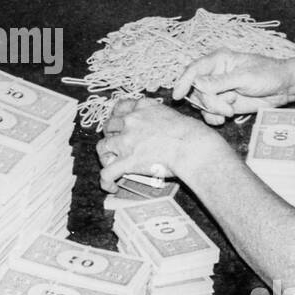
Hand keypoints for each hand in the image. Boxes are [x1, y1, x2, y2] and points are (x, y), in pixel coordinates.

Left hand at [96, 98, 228, 191]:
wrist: (192, 146)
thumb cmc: (191, 133)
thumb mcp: (172, 116)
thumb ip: (158, 119)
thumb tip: (160, 132)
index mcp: (142, 107)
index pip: (120, 107)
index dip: (116, 116)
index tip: (118, 124)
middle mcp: (131, 121)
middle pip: (108, 126)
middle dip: (110, 136)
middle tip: (117, 146)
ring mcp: (126, 141)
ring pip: (102, 147)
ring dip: (105, 157)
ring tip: (112, 165)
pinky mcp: (127, 161)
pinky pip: (107, 173)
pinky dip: (106, 182)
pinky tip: (111, 187)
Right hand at [171, 50, 293, 124]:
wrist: (283, 88)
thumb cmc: (268, 74)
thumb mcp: (245, 77)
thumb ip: (221, 82)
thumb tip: (198, 84)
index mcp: (218, 60)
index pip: (194, 69)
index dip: (183, 81)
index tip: (178, 95)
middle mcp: (214, 74)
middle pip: (196, 90)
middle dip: (208, 101)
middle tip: (227, 107)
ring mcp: (217, 89)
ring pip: (201, 102)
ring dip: (213, 110)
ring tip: (230, 111)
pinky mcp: (222, 103)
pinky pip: (208, 112)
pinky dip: (213, 117)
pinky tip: (222, 119)